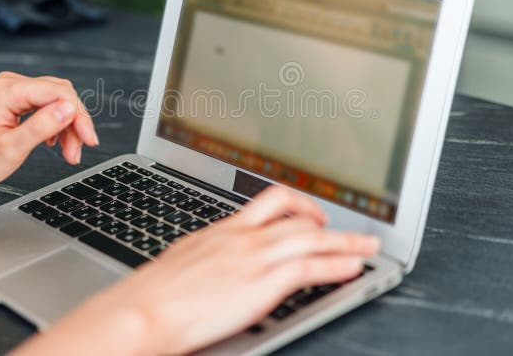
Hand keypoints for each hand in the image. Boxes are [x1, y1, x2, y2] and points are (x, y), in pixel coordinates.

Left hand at [0, 71, 97, 192]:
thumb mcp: (11, 149)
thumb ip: (41, 127)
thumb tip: (70, 109)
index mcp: (8, 91)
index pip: (58, 93)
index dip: (79, 115)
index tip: (88, 139)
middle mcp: (11, 84)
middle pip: (61, 94)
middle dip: (75, 122)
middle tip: (79, 150)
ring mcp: (14, 91)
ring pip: (57, 101)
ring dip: (68, 126)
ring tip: (69, 152)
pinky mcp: (16, 100)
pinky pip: (47, 106)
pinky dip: (57, 125)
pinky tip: (55, 143)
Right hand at [16, 186, 379, 354]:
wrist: (144, 309)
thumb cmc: (153, 292)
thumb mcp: (183, 261)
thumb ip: (207, 258)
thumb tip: (214, 266)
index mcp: (223, 229)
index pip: (270, 203)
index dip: (298, 205)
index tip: (311, 213)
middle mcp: (243, 236)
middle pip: (298, 218)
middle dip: (331, 225)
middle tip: (351, 230)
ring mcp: (255, 257)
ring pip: (313, 239)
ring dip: (347, 243)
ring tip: (369, 247)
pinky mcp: (264, 281)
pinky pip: (312, 267)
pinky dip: (338, 266)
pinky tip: (353, 269)